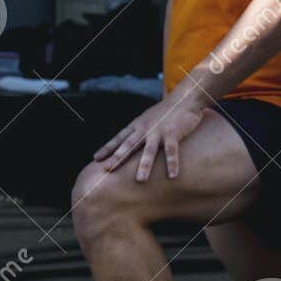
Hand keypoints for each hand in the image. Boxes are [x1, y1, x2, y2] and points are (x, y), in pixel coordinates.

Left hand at [95, 91, 209, 180]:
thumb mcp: (147, 119)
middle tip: (106, 170)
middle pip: (128, 145)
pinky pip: (172, 151)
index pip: (119, 138)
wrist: (184, 99)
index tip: (96, 158)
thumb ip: (139, 131)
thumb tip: (129, 143)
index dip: (107, 148)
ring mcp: (158, 131)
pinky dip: (172, 163)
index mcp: (137, 125)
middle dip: (117, 158)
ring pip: (150, 150)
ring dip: (144, 165)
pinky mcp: (173, 133)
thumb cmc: (165, 112)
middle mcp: (145, 129)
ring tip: (140, 180)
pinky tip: (172, 176)